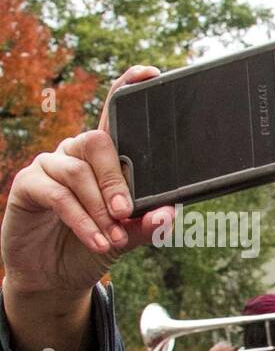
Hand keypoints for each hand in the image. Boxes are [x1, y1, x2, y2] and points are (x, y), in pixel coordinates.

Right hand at [1, 65, 173, 297]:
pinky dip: (82, 220)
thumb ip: (147, 224)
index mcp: (104, 159)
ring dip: (99, 207)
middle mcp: (75, 154)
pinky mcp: (28, 185)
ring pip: (78, 171)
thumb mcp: (128, 237)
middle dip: (116, 178)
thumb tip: (169, 212)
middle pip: (98, 142)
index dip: (126, 88)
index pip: (114, 116)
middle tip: (126, 211)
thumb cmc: (93, 246)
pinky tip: (97, 240)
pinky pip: (57, 194)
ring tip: (113, 237)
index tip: (149, 73)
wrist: (56, 276)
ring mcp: (49, 166)